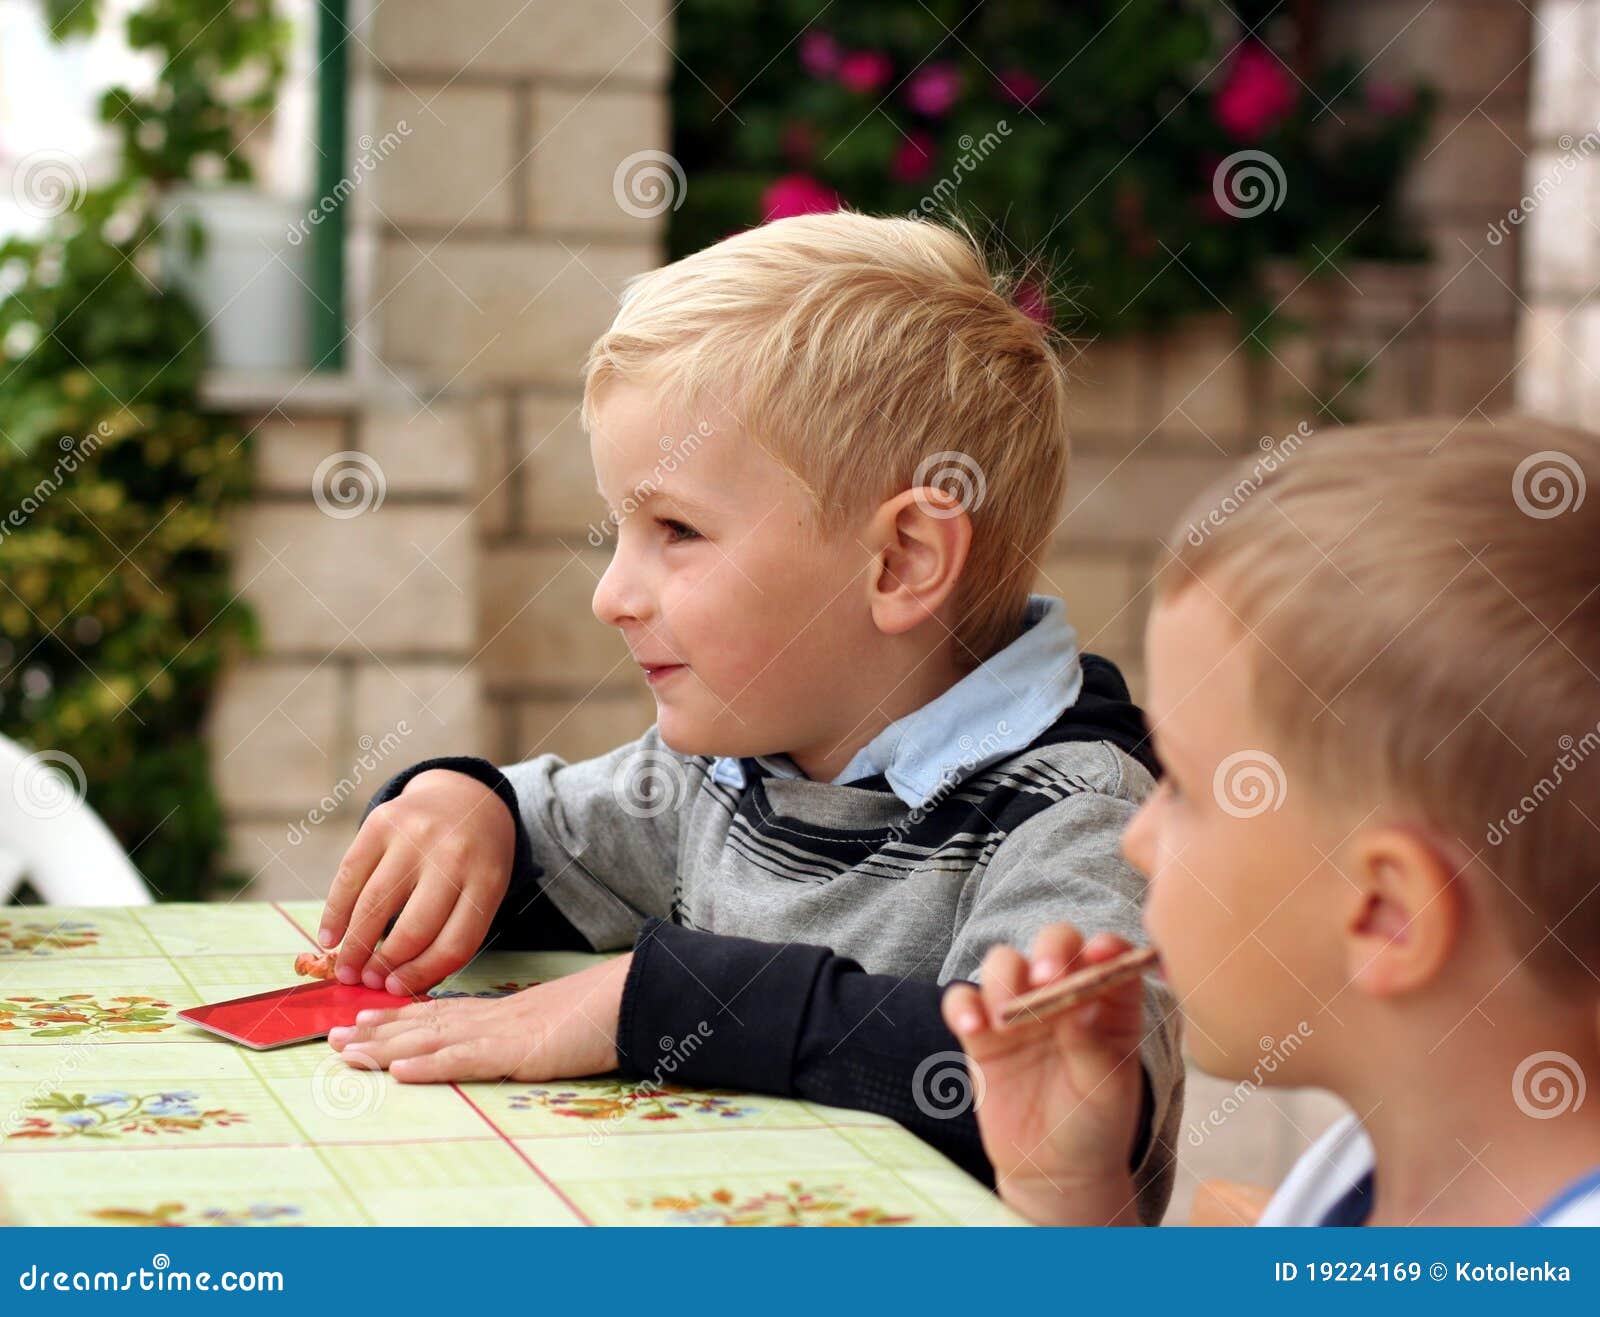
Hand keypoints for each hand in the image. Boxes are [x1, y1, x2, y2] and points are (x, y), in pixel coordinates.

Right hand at [318, 769, 515, 994]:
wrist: (464, 794)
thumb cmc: (472, 859)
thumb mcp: (483, 889)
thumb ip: (452, 930)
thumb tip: (399, 985)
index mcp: (486, 881)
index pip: (455, 944)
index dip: (421, 975)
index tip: (395, 989)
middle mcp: (453, 856)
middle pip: (414, 928)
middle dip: (384, 965)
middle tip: (365, 982)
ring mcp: (416, 836)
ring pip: (376, 905)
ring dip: (355, 945)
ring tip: (346, 970)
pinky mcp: (383, 822)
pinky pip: (350, 876)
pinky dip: (336, 911)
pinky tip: (330, 936)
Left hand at [328, 953, 630, 1083]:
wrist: (631, 997)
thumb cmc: (602, 1012)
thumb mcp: (556, 1022)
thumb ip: (528, 1031)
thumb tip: (515, 1041)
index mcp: (501, 1014)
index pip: (437, 1015)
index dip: (395, 1018)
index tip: (360, 1019)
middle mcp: (493, 1019)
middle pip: (423, 1025)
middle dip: (374, 1032)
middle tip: (330, 1037)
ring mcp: (502, 1034)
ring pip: (432, 1040)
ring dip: (385, 1048)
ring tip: (347, 1053)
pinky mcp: (518, 1053)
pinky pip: (466, 1061)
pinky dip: (430, 1065)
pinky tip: (401, 1072)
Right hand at [941, 924, 1146, 1225]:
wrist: (1056, 1170)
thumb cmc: (1095, 1124)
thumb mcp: (1106, 1089)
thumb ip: (1093, 1044)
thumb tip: (1083, 1005)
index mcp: (1108, 1000)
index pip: (1109, 955)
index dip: (1106, 946)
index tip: (1101, 954)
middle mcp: (1063, 993)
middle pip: (1053, 943)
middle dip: (1050, 950)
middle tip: (1046, 977)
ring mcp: (1020, 1010)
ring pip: (1003, 963)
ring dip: (1004, 977)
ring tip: (1008, 1015)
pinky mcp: (984, 1034)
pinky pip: (962, 1002)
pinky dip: (962, 1006)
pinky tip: (973, 1028)